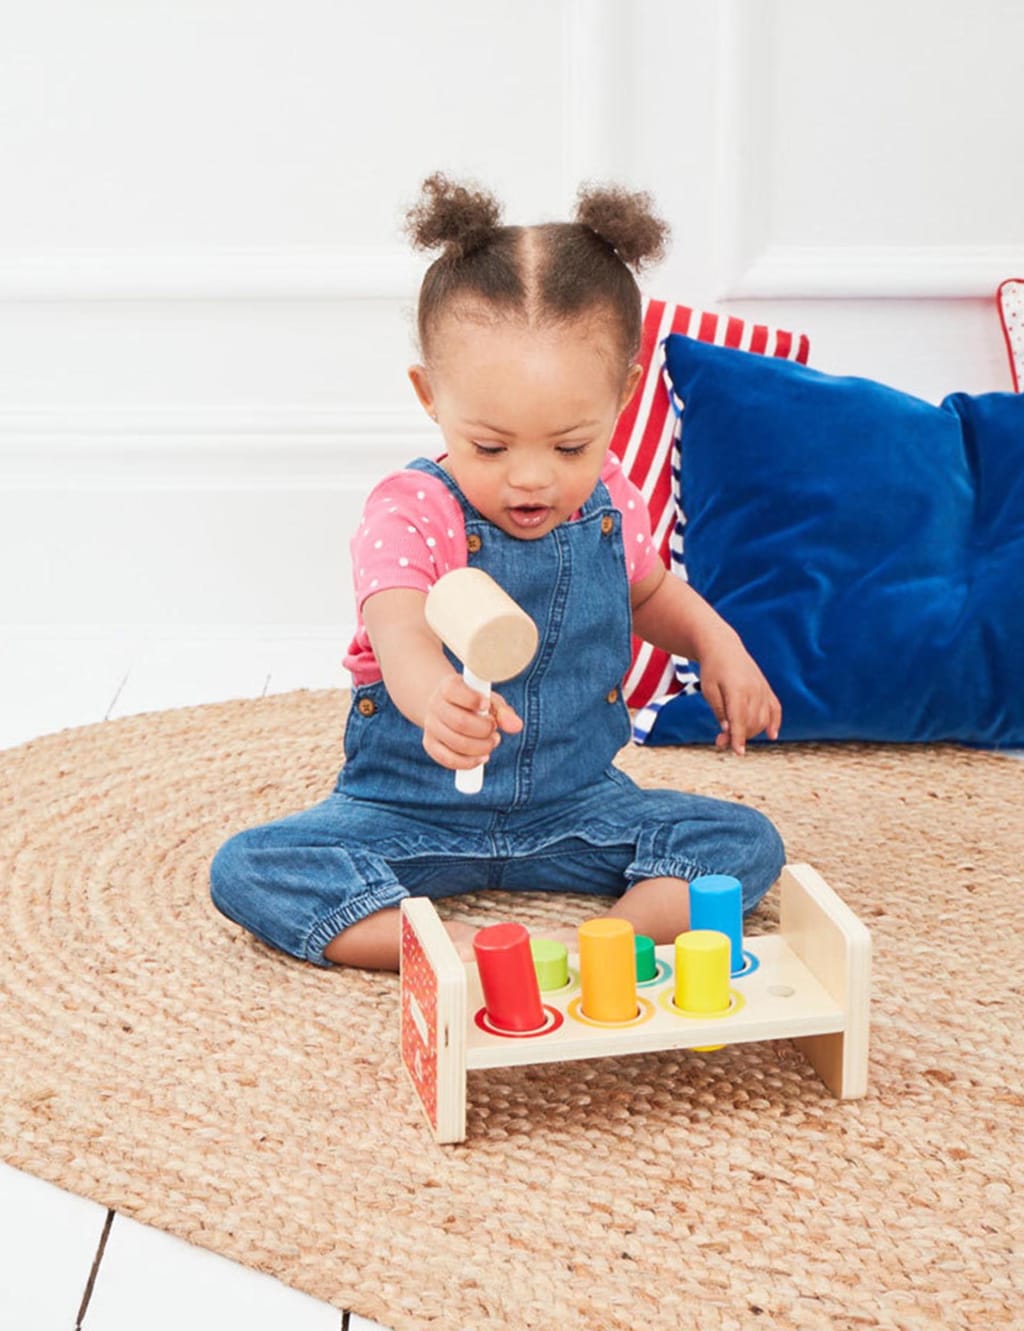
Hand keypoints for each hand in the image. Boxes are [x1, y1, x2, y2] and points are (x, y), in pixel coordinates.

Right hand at [422, 673, 522, 771]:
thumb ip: (504, 712)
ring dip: (480, 747)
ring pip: (455, 742)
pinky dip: (468, 762)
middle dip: (483, 729)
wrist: (447, 706)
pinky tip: (482, 757)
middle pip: (459, 722)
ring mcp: (431, 726)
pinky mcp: (430, 744)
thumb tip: (517, 726)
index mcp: (448, 687)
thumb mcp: (490, 701)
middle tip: (494, 729)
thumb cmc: (474, 702)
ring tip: (492, 742)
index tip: (487, 705)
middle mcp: (435, 705)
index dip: (473, 700)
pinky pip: (447, 759)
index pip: (455, 691)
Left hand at [699, 636, 781, 755]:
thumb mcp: (709, 690)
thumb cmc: (712, 669)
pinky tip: (772, 735)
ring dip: (751, 732)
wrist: (723, 648)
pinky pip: (775, 708)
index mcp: (737, 689)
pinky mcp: (766, 688)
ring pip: (763, 719)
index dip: (739, 737)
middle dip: (739, 736)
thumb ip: (720, 711)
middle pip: (752, 722)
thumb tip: (729, 731)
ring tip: (733, 735)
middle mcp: (754, 689)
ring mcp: (762, 688)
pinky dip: (775, 722)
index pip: (740, 719)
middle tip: (719, 742)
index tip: (738, 752)